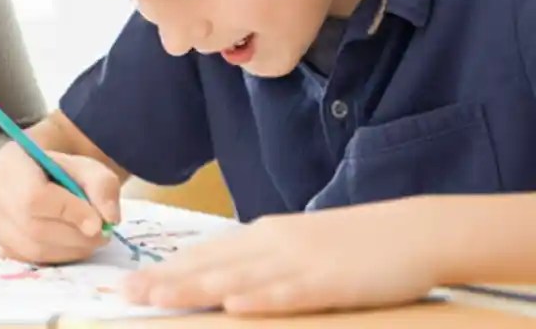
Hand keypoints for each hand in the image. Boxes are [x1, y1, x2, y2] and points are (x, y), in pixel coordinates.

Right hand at [0, 141, 120, 263]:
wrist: (38, 175)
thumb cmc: (61, 169)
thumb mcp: (87, 166)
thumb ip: (102, 185)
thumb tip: (109, 218)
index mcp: (9, 161)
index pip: (34, 196)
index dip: (68, 213)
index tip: (98, 222)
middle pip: (31, 226)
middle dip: (73, 236)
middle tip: (101, 235)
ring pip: (30, 247)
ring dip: (68, 250)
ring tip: (89, 240)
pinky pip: (28, 258)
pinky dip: (56, 256)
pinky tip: (71, 245)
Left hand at [123, 201, 438, 315]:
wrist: (414, 231)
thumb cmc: (357, 244)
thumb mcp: (300, 246)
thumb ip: (262, 259)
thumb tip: (224, 279)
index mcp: (265, 235)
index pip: (205, 253)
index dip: (165, 269)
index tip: (129, 282)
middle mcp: (273, 244)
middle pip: (209, 264)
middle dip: (164, 281)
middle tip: (124, 294)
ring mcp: (301, 261)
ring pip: (237, 277)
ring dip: (193, 289)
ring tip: (156, 299)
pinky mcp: (330, 281)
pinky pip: (289, 292)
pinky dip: (260, 299)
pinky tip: (233, 306)